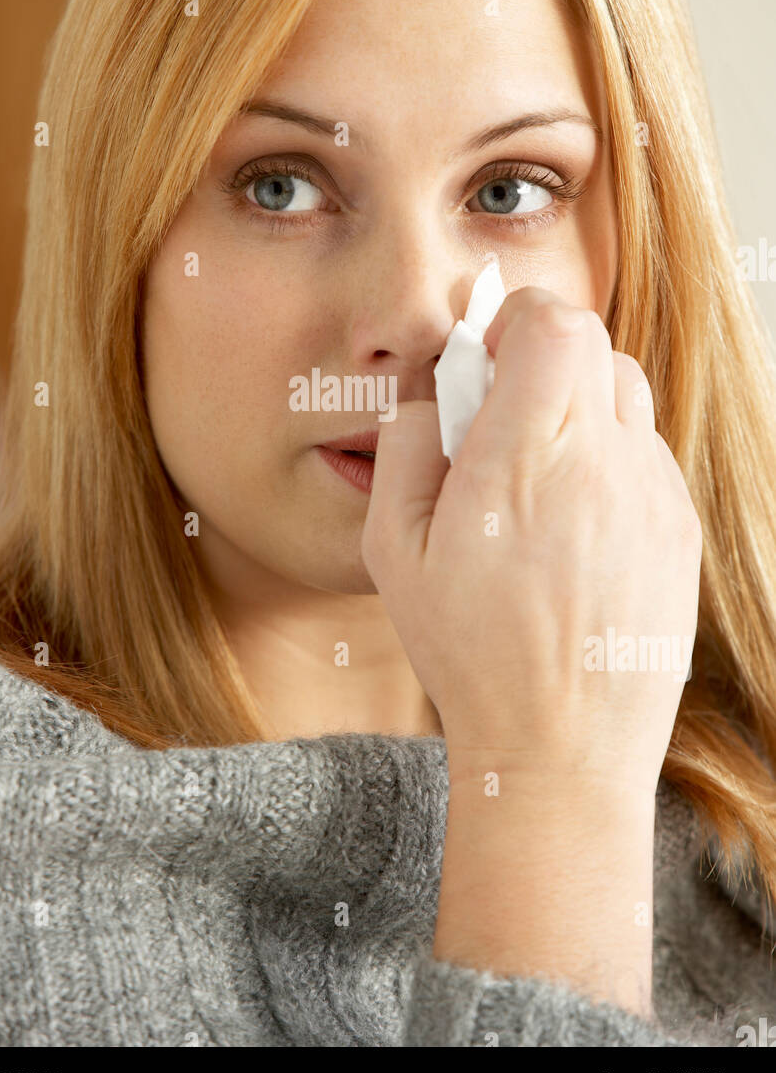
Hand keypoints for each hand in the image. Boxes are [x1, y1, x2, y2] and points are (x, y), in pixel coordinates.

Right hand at [362, 287, 702, 799]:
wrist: (561, 750)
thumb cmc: (470, 653)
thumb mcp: (394, 550)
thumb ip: (406, 444)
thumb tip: (437, 391)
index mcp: (529, 458)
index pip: (554, 322)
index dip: (515, 323)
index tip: (486, 364)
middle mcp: (606, 463)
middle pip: (596, 347)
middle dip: (543, 361)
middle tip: (502, 424)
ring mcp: (654, 496)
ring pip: (627, 397)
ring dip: (580, 408)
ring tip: (538, 477)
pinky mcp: (678, 530)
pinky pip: (646, 456)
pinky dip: (609, 462)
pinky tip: (573, 525)